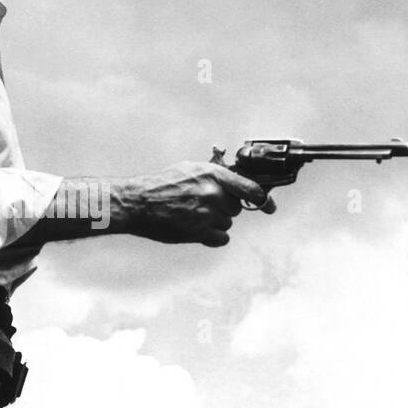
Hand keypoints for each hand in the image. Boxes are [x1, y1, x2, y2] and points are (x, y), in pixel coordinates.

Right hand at [121, 161, 273, 246]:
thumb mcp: (191, 168)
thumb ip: (216, 175)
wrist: (139, 203)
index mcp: (214, 174)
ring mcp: (207, 214)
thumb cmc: (162, 185)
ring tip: (193, 215)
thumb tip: (237, 181)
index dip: (263, 199)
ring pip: (227, 224)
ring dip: (215, 222)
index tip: (268, 206)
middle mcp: (214, 193)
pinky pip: (221, 238)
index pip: (251, 188)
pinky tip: (197, 229)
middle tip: (203, 205)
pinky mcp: (199, 232)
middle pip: (236, 208)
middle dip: (224, 208)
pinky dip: (212, 237)